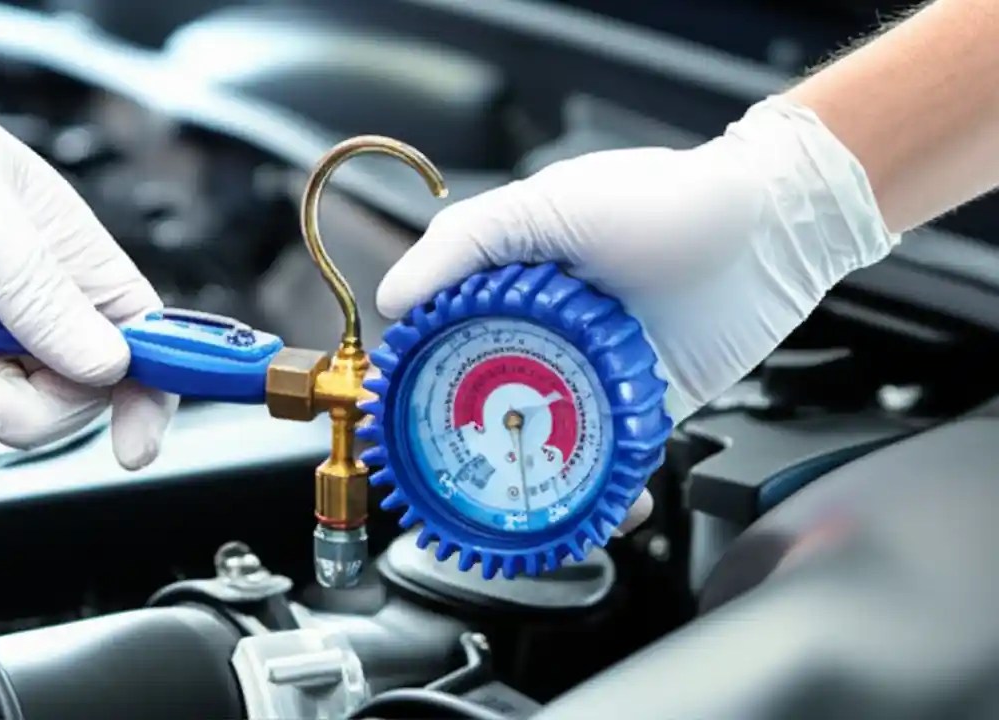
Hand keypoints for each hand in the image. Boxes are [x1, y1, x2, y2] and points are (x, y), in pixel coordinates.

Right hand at [377, 96, 899, 532]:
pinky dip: (608, 494)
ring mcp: (595, 374)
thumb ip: (465, 242)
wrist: (768, 228)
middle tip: (461, 486)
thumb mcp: (546, 205)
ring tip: (528, 515)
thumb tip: (395, 298)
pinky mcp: (645, 405)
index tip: (398, 424)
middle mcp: (546, 334)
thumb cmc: (661, 200)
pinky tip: (605, 511)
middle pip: (492, 404)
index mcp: (510, 286)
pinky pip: (617, 461)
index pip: (446, 342)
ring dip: (537, 484)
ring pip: (550, 442)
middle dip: (474, 451)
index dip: (420, 384)